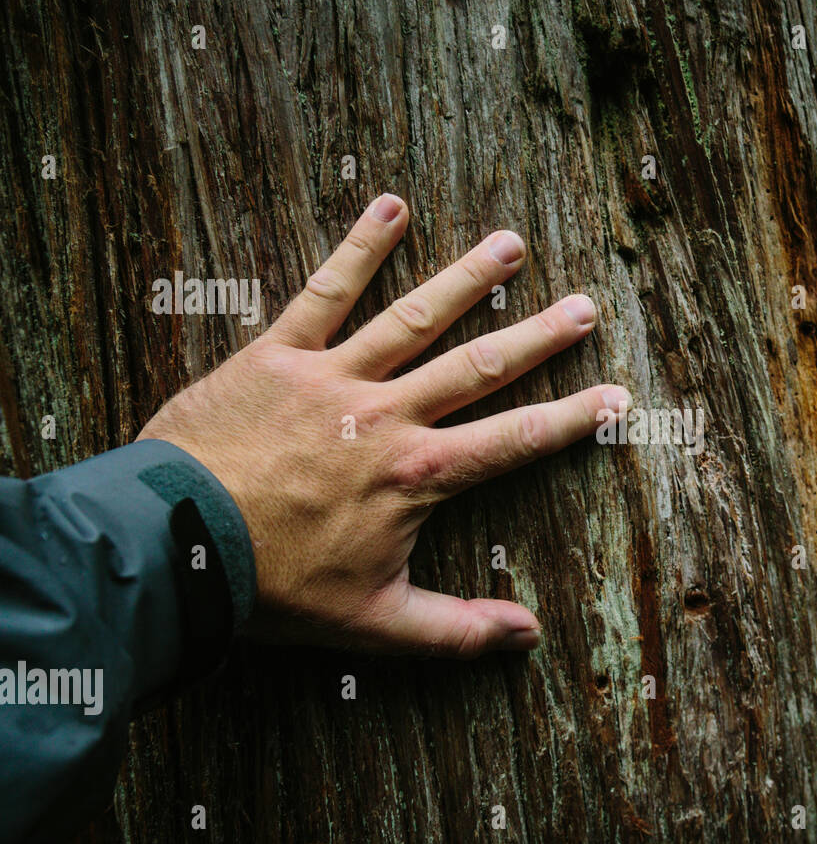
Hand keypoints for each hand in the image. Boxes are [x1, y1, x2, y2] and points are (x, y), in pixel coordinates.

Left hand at [138, 193, 629, 657]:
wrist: (172, 546)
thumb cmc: (271, 586)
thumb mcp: (373, 622)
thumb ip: (455, 629)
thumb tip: (527, 636)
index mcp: (417, 475)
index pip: (514, 440)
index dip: (571, 419)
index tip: (616, 397)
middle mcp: (388, 415)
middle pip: (480, 366)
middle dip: (538, 338)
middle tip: (583, 306)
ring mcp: (334, 376)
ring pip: (415, 318)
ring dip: (467, 280)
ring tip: (509, 245)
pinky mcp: (279, 354)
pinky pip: (325, 292)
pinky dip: (358, 248)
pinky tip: (391, 207)